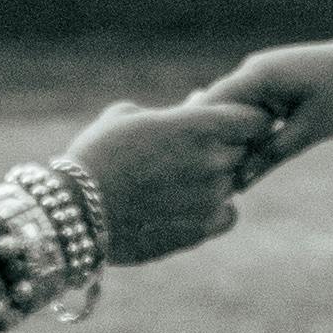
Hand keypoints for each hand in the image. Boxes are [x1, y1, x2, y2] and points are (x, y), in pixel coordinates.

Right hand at [65, 98, 271, 267]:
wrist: (76, 209)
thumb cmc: (97, 155)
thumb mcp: (127, 116)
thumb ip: (171, 112)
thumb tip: (198, 102)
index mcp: (198, 125)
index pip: (255, 119)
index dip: (246, 119)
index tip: (229, 122)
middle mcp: (213, 160)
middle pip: (246, 150)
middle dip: (227, 147)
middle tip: (194, 150)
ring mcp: (210, 197)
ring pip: (233, 182)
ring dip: (215, 179)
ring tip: (175, 180)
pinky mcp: (201, 230)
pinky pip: (228, 214)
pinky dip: (215, 209)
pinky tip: (188, 204)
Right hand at [199, 33, 332, 182]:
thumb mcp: (311, 129)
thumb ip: (273, 153)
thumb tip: (240, 182)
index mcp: (260, 74)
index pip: (212, 105)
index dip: (199, 136)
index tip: (192, 170)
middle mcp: (253, 71)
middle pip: (216, 110)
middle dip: (210, 142)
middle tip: (201, 180)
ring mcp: (261, 78)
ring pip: (232, 114)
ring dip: (228, 141)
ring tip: (216, 175)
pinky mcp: (271, 87)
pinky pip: (248, 113)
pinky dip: (245, 135)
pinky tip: (240, 162)